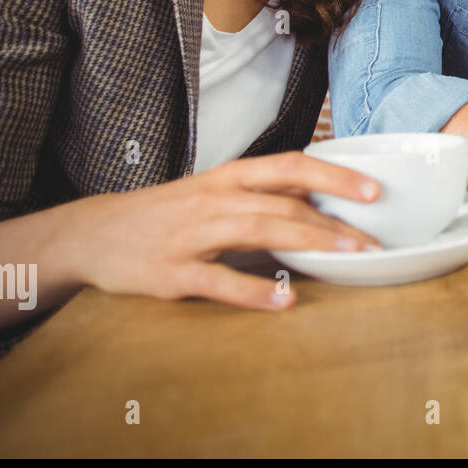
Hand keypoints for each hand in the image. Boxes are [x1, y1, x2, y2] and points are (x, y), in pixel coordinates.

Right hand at [44, 151, 381, 310]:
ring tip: (347, 256)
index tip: (375, 189)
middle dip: (334, 221)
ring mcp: (192, 234)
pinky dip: (254, 291)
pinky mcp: (172, 272)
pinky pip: (219, 281)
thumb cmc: (167, 213)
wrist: (92, 234)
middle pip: (284, 202)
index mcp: (228, 176)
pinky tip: (285, 300)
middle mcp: (214, 199)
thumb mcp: (215, 191)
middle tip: (373, 240)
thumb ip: (264, 192)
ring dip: (308, 243)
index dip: (334, 175)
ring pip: (260, 231)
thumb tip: (323, 194)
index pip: (290, 166)